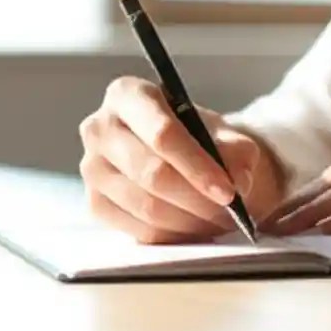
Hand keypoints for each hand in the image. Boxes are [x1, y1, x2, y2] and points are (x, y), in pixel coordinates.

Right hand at [78, 77, 272, 243]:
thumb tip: (238, 180)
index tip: (228, 192)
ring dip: (190, 221)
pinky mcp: (96, 203)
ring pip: (146, 207)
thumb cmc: (199, 138)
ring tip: (218, 219)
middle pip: (151, 173)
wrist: (182, 157)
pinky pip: (139, 230)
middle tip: (229, 211)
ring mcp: (92, 168)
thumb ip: (236, 151)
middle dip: (197, 199)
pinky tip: (195, 227)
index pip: (162, 134)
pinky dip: (175, 235)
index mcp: (128, 95)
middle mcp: (100, 128)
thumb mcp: (225, 134)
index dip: (198, 166)